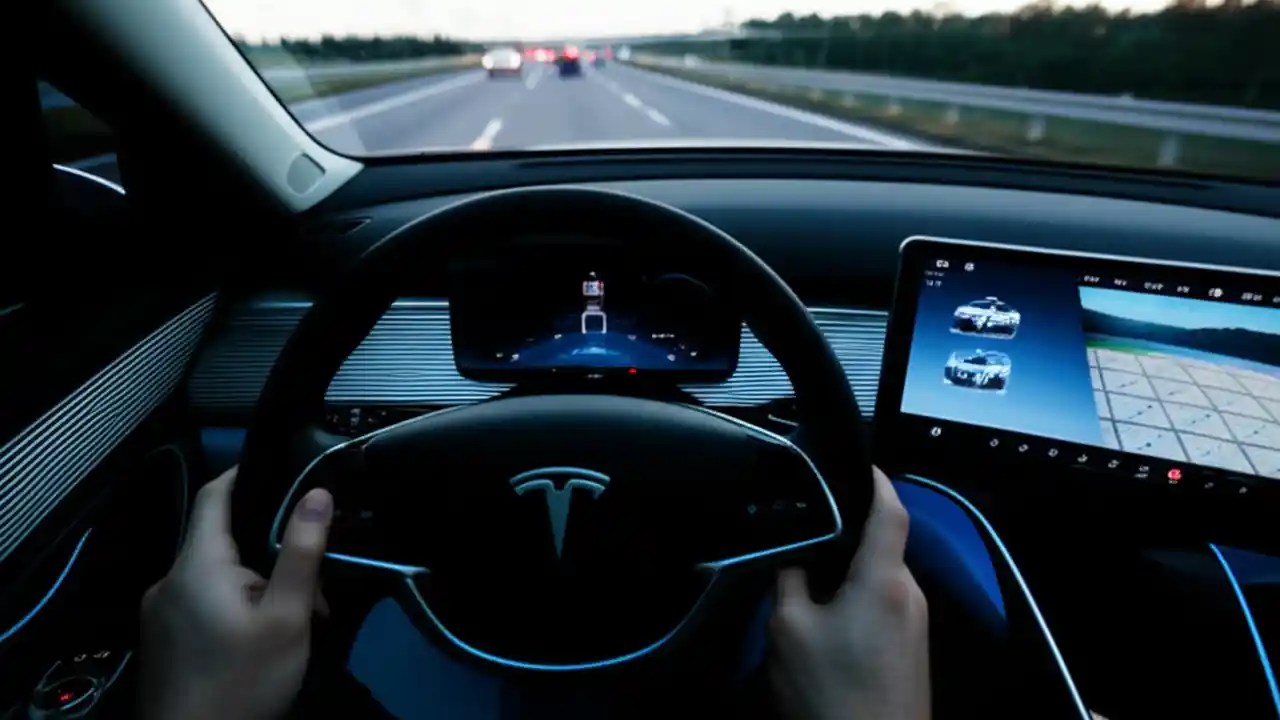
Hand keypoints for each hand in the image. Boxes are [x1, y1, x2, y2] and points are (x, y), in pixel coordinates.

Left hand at [138, 467, 332, 719]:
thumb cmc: (241, 681)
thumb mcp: (286, 618)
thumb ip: (301, 554)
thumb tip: (318, 493)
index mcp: (197, 564)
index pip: (215, 494)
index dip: (246, 473)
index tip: (283, 466)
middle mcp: (170, 580)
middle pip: (224, 543)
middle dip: (273, 554)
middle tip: (316, 585)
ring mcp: (161, 613)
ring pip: (217, 579)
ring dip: (260, 588)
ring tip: (299, 621)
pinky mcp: (163, 641)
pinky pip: (203, 605)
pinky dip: (237, 609)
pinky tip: (265, 639)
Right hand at [769, 466, 929, 719]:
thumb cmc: (830, 692)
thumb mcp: (789, 629)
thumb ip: (789, 579)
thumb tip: (794, 553)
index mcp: (884, 578)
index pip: (889, 508)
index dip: (873, 477)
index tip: (851, 460)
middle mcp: (910, 593)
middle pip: (880, 543)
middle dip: (844, 534)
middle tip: (801, 532)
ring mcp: (916, 623)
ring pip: (879, 576)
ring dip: (847, 573)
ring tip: (806, 580)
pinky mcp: (912, 648)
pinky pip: (884, 604)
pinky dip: (856, 599)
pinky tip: (826, 620)